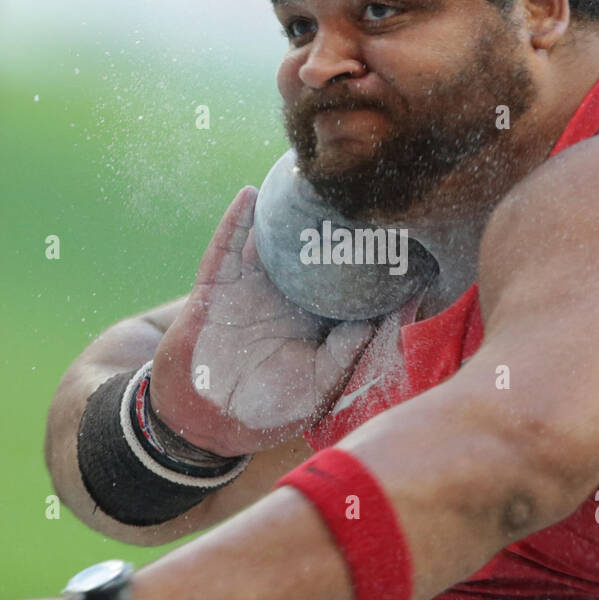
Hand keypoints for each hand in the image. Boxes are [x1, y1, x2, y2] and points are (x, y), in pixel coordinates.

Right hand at [150, 186, 374, 456]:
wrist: (207, 421)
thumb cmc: (268, 409)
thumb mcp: (321, 383)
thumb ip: (351, 349)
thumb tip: (388, 314)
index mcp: (311, 316)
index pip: (340, 276)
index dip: (362, 254)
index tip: (391, 228)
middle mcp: (282, 295)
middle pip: (307, 247)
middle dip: (327, 220)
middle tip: (354, 188)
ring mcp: (248, 288)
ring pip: (268, 239)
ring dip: (282, 210)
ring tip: (305, 178)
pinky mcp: (217, 288)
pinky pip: (225, 248)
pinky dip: (235, 221)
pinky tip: (251, 194)